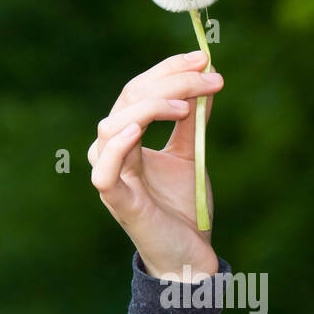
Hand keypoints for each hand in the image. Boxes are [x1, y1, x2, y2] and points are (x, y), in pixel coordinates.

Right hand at [86, 51, 223, 279]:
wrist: (189, 256)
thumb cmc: (183, 209)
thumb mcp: (191, 155)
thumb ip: (193, 121)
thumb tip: (207, 79)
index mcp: (128, 138)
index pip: (139, 89)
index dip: (169, 68)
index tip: (204, 57)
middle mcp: (113, 152)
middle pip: (129, 99)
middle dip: (170, 81)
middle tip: (209, 75)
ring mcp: (112, 176)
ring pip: (112, 125)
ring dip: (150, 107)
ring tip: (186, 106)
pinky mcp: (117, 201)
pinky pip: (104, 170)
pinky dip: (117, 145)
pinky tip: (138, 128)